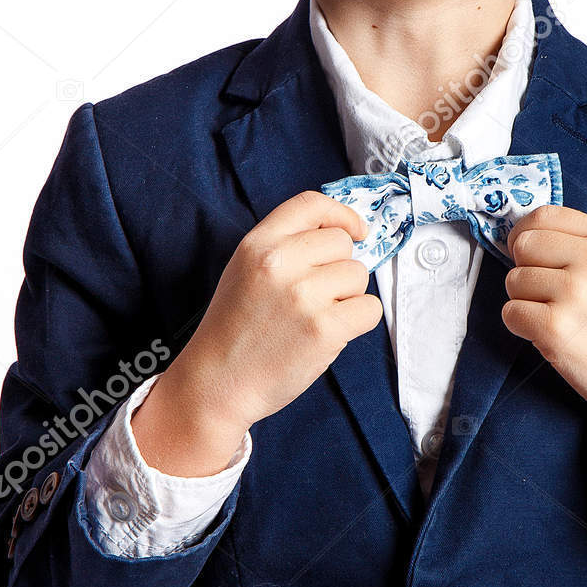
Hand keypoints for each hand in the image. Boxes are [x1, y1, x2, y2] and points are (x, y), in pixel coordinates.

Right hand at [161, 190, 381, 438]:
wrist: (217, 382)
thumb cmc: (234, 330)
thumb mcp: (245, 270)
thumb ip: (285, 246)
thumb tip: (342, 235)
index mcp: (258, 244)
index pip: (312, 204)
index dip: (341, 215)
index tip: (355, 230)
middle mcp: (280, 263)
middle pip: (343, 243)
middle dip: (339, 268)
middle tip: (316, 296)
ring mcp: (303, 296)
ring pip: (359, 275)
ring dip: (347, 297)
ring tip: (314, 317)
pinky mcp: (324, 329)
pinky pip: (369, 308)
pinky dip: (358, 321)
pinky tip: (330, 333)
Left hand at [501, 205, 586, 467]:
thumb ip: (574, 244)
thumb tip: (519, 235)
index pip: (543, 215)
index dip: (524, 234)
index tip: (528, 254)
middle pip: (523, 245)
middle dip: (525, 269)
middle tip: (549, 294)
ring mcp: (575, 294)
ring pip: (513, 280)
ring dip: (525, 301)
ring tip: (558, 316)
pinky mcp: (556, 328)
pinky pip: (510, 313)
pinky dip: (521, 327)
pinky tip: (550, 335)